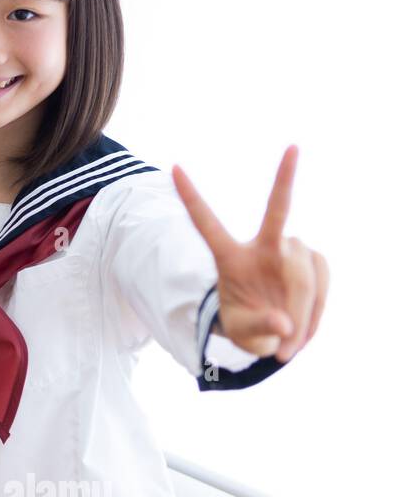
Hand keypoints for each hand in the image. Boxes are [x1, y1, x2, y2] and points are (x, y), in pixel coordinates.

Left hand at [172, 145, 327, 362]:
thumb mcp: (243, 335)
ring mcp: (289, 250)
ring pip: (303, 271)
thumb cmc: (248, 327)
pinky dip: (316, 310)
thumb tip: (282, 323)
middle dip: (284, 177)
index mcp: (228, 257)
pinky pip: (321, 280)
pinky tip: (304, 332)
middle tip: (293, 149)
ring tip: (289, 347)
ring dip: (301, 311)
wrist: (275, 333)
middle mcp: (261, 246)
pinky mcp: (313, 260)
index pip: (206, 222)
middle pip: (277, 214)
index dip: (190, 197)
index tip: (174, 167)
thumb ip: (258, 329)